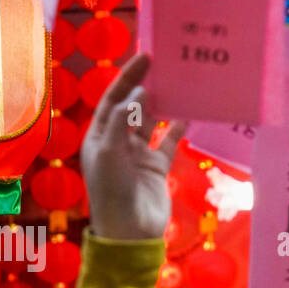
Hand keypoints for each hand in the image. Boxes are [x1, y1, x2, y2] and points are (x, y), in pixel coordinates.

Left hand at [81, 54, 188, 241]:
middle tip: (164, 64)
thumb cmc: (112, 190)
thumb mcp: (109, 150)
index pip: (113, 98)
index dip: (128, 77)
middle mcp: (118, 142)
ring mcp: (138, 154)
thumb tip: (139, 91)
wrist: (130, 230)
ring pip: (152, 122)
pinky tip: (189, 114)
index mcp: (100, 135)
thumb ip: (123, 118)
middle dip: (145, 85)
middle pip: (132, 106)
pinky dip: (178, 129)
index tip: (145, 58)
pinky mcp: (157, 168)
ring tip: (177, 84)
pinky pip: (169, 142)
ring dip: (163, 104)